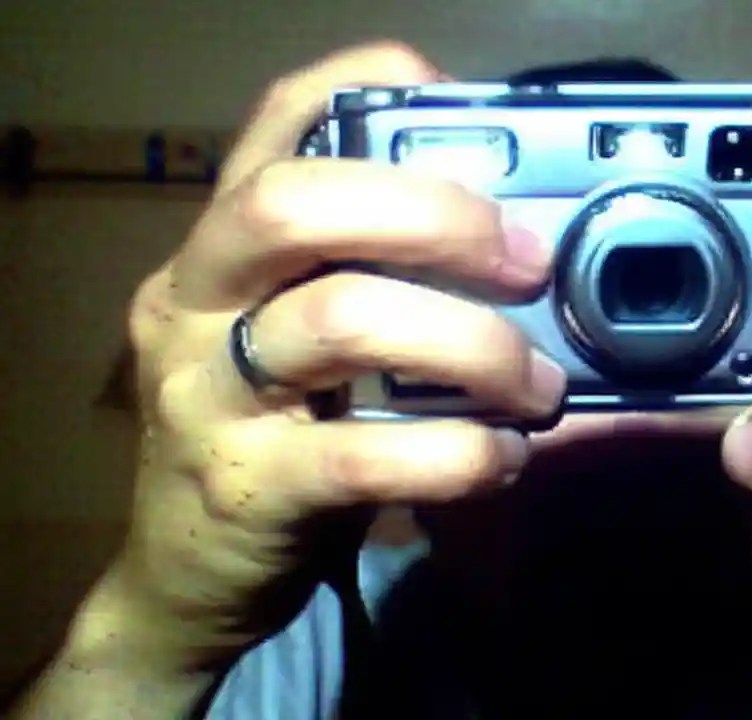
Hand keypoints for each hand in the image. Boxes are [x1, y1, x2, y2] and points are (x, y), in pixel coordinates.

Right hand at [104, 42, 564, 665]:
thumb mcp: (300, 341)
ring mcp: (207, 393)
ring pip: (342, 321)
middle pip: (296, 205)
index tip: (455, 106)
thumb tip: (529, 253)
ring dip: (472, 345)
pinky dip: (457, 451)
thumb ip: (374, 284)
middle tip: (528, 261)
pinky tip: (502, 459)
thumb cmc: (271, 434)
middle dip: (435, 216)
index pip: (273, 125)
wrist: (183, 575)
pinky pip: (365, 454)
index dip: (363, 88)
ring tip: (539, 385)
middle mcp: (196, 300)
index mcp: (220, 247)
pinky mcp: (246, 486)